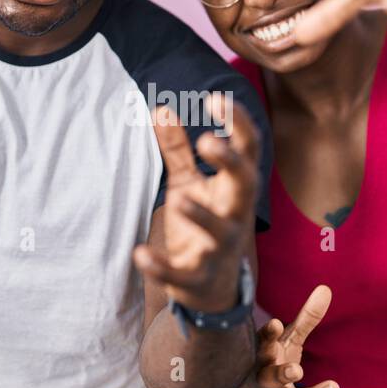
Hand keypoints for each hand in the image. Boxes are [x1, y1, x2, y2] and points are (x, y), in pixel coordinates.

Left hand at [132, 95, 259, 312]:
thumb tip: (161, 107)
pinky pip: (182, 273)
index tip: (217, 99)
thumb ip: (176, 148)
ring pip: (219, 232)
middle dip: (232, 164)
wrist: (211, 288)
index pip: (247, 151)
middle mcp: (234, 215)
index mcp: (234, 188)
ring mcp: (219, 248)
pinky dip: (161, 267)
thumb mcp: (188, 183)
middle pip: (246, 185)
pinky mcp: (198, 277)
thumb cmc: (202, 224)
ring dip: (202, 216)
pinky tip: (139, 255)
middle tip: (207, 141)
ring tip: (180, 200)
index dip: (238, 125)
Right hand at [237, 286, 363, 387]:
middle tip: (296, 370)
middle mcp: (268, 381)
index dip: (268, 335)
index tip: (276, 323)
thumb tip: (326, 288)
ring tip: (333, 387)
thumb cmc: (273, 363)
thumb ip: (306, 318)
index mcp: (263, 358)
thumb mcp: (287, 340)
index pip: (263, 345)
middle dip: (283, 374)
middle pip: (272, 378)